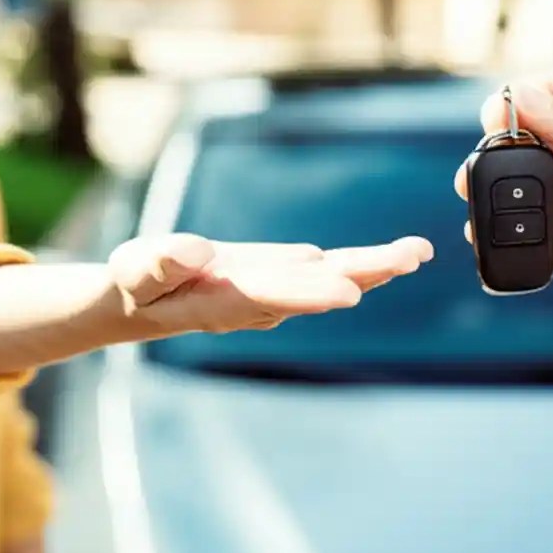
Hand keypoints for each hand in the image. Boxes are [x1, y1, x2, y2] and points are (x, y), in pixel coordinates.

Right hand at [108, 233, 433, 334]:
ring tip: (418, 252)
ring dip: (376, 266)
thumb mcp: (134, 274)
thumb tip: (195, 249)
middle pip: (317, 288)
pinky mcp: (283, 276)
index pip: (271, 296)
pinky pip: (330, 269)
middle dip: (362, 274)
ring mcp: (277, 290)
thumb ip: (161, 264)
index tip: (348, 291)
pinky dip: (364, 261)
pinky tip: (398, 258)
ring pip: (332, 278)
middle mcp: (261, 301)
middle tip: (406, 260)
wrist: (146, 302)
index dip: (308, 293)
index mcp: (225, 302)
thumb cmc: (136, 288)